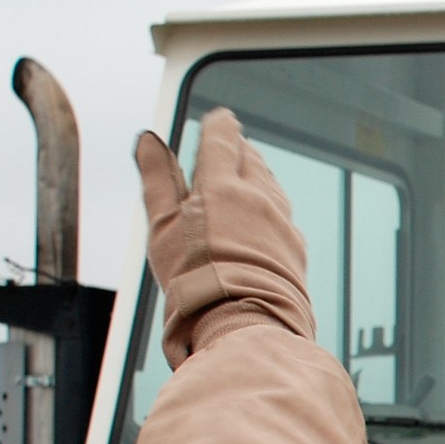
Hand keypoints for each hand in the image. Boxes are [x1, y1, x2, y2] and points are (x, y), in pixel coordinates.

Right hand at [134, 108, 315, 363]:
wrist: (245, 324)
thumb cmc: (195, 279)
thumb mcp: (163, 227)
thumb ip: (158, 179)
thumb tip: (148, 140)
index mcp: (222, 186)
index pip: (223, 140)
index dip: (219, 126)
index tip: (219, 119)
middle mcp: (259, 198)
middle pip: (252, 160)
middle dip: (240, 150)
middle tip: (232, 146)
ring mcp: (282, 223)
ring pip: (271, 187)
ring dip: (258, 177)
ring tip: (247, 176)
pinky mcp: (296, 249)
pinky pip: (283, 218)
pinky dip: (270, 210)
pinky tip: (265, 220)